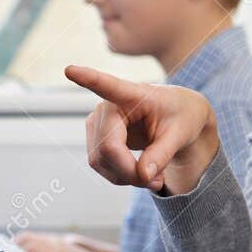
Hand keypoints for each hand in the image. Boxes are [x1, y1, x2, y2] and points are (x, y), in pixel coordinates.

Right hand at [66, 65, 218, 195]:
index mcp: (133, 94)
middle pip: (107, 148)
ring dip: (125, 177)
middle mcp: (107, 106)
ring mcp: (97, 123)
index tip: (70, 69)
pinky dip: (121, 176)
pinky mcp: (96, 138)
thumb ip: (162, 154)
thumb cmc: (181, 117)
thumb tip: (142, 176)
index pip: (108, 86)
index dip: (88, 79)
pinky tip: (141, 173)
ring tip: (154, 178)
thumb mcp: (180, 134)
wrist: (178, 117)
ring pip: (99, 161)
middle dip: (130, 172)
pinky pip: (101, 165)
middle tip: (157, 182)